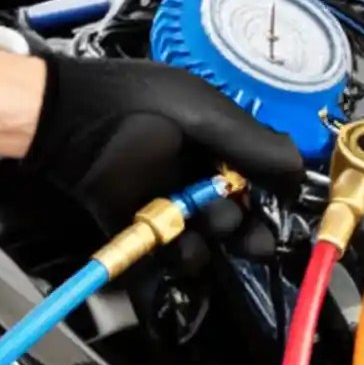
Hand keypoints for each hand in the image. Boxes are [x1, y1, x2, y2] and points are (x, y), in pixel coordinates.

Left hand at [23, 53, 303, 267]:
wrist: (65, 120)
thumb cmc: (133, 103)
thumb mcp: (207, 117)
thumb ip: (256, 146)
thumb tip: (298, 173)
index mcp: (217, 136)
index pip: (258, 174)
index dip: (268, 196)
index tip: (272, 210)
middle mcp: (194, 167)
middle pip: (234, 212)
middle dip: (242, 227)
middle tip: (242, 233)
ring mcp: (165, 196)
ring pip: (202, 236)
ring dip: (208, 242)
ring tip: (198, 234)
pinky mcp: (135, 221)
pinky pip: (163, 253)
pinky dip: (173, 260)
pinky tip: (176, 250)